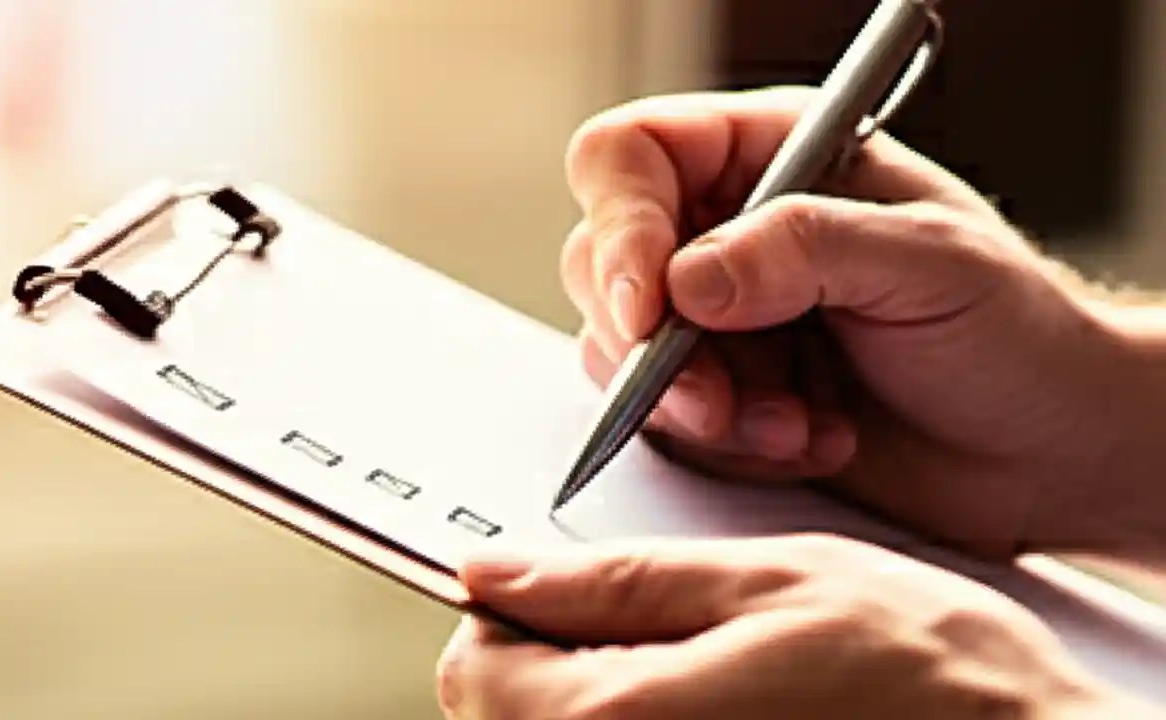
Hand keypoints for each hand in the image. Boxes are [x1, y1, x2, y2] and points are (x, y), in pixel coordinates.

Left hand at [435, 536, 1150, 719]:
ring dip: (611, 688)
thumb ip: (614, 580)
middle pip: (510, 712)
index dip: (511, 610)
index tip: (565, 588)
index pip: (474, 668)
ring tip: (715, 666)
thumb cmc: (927, 680)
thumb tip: (498, 569)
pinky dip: (652, 719)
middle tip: (664, 624)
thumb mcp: (764, 583)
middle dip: (561, 650)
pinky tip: (730, 707)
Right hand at [561, 87, 1159, 557]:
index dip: (621, 226)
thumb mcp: (929, 263)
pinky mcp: (722, 395)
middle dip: (660, 348)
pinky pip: (664, 420)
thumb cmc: (1012, 333)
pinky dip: (727, 445)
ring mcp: (720, 319)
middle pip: (604, 262)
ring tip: (797, 424)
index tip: (650, 307)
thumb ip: (806, 249)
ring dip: (703, 407)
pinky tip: (810, 441)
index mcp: (774, 157)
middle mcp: (731, 231)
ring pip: (623, 353)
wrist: (1044, 450)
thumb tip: (687, 279)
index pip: (635, 157)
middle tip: (724, 397)